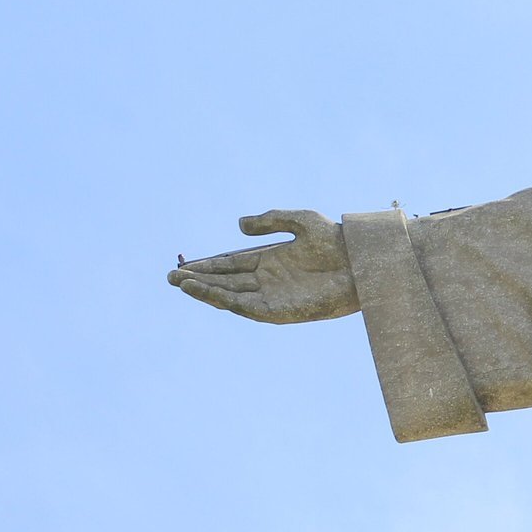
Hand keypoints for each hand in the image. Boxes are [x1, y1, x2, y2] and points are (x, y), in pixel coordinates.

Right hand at [168, 210, 358, 322]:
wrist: (361, 262)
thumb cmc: (337, 241)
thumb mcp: (300, 221)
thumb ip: (270, 220)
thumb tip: (238, 226)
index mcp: (271, 260)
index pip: (231, 264)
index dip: (208, 265)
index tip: (184, 265)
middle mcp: (268, 280)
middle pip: (225, 281)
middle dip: (198, 280)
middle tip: (170, 276)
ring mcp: (272, 296)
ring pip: (230, 295)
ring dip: (204, 291)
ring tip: (179, 283)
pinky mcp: (278, 311)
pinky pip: (244, 307)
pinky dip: (222, 300)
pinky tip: (204, 292)